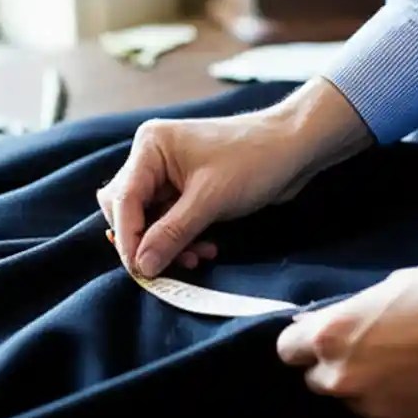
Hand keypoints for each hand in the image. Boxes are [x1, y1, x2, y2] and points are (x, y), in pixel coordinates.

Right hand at [97, 78, 371, 277]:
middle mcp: (153, 158)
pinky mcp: (185, 190)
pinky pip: (169, 222)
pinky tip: (204, 249)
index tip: (139, 270)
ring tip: (196, 258)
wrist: (295, 148)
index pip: (123, 199)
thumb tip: (141, 266)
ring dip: (166, 244)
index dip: (128, 237)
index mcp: (151, 147)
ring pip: (149, 220)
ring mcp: (169, 174)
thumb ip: (171, 234)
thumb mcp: (210, 200)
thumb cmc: (254, 160)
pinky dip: (181, 239)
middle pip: (128, 210)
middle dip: (147, 241)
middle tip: (167, 266)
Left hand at [276, 258, 417, 417]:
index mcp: (333, 336)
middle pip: (317, 379)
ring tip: (402, 364)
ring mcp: (374, 407)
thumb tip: (338, 320)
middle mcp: (344, 377)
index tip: (316, 337)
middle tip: (368, 347)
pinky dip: (395, 400)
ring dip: (365, 385)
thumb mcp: (389, 286)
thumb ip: (353, 311)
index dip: (303, 341)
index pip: (288, 349)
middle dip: (335, 364)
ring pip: (352, 399)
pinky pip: (384, 414)